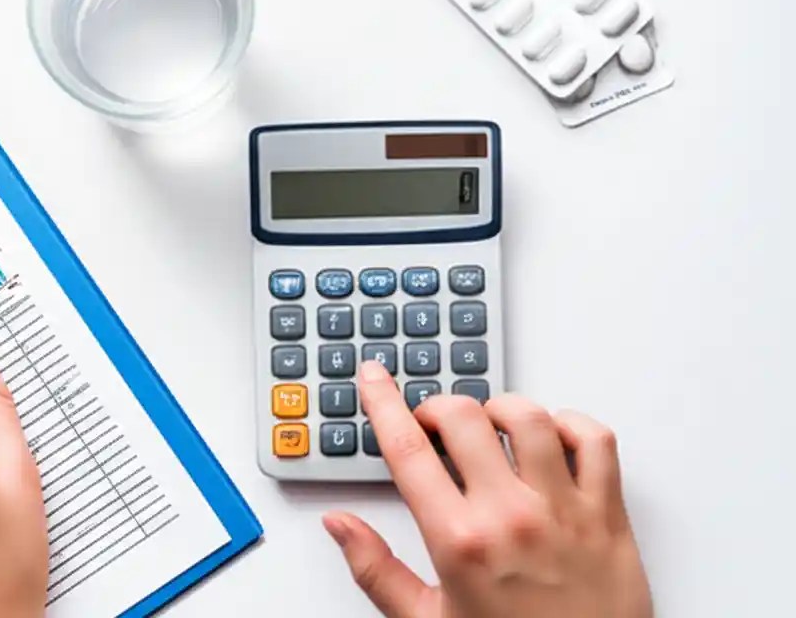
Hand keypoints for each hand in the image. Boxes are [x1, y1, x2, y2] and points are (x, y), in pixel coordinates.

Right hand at [323, 362, 651, 617]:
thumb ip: (376, 569)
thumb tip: (340, 526)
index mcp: (460, 542)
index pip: (408, 449)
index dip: (383, 403)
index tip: (374, 379)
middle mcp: (511, 517)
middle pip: (463, 418)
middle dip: (437, 407)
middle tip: (432, 422)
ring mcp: (564, 510)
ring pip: (529, 417)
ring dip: (500, 409)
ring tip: (488, 424)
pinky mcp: (608, 514)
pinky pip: (595, 440)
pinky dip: (571, 424)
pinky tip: (550, 437)